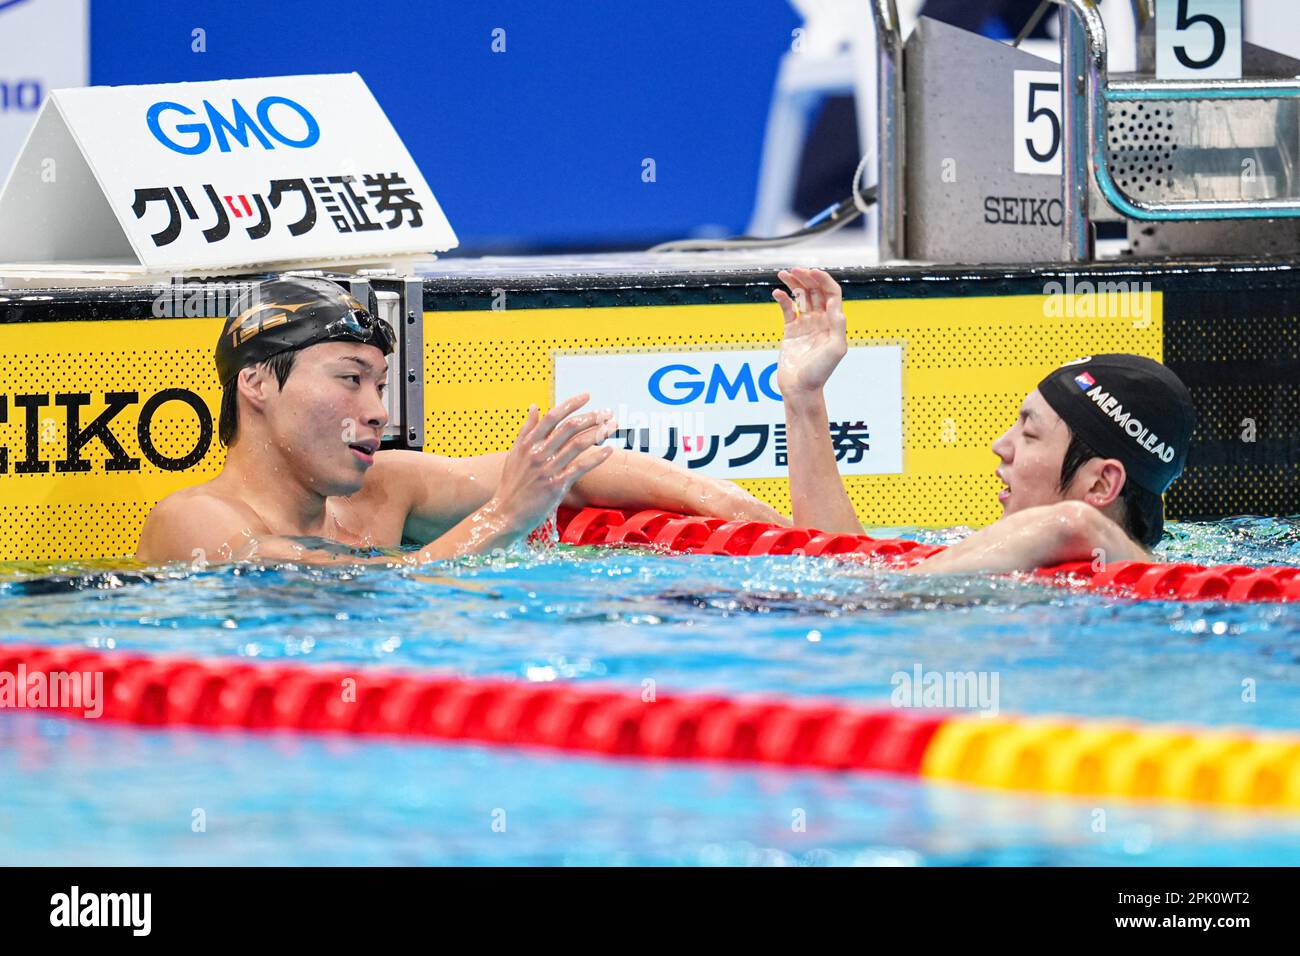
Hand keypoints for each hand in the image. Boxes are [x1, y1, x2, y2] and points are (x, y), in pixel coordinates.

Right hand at [489, 393, 616, 534]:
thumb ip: (526, 429)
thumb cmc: (511, 486)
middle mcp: (537, 453)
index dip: (571, 404)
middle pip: (569, 427)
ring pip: (577, 444)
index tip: (587, 396)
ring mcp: (547, 469)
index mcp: (527, 443)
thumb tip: (534, 407)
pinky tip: (609, 450)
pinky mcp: (556, 485)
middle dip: (591, 417)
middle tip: (607, 412)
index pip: (552, 416)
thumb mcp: (514, 454)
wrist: (505, 514)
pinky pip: (580, 467)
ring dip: (598, 433)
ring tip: (612, 426)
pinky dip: (597, 457)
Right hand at [773, 267, 846, 398]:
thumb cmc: (820, 373)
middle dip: (806, 278)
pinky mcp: (791, 330)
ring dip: (794, 283)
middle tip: (795, 269)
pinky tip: (777, 293)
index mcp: (833, 322)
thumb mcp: (835, 350)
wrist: (800, 388)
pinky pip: (787, 309)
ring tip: (783, 273)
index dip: (823, 280)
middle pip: (816, 291)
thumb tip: (837, 308)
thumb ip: (838, 328)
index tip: (812, 272)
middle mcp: (821, 320)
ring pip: (801, 296)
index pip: (831, 293)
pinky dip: (782, 299)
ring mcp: (806, 324)